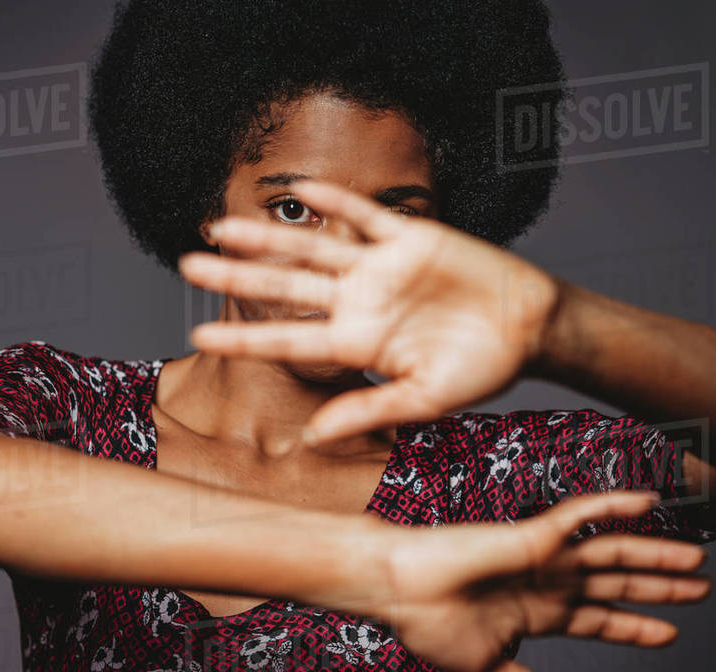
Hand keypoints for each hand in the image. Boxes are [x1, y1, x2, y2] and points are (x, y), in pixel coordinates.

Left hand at [177, 178, 560, 444]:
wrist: (529, 328)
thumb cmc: (478, 370)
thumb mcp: (423, 399)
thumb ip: (368, 411)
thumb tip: (313, 439)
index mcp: (356, 343)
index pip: (289, 338)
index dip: (245, 334)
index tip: (200, 333)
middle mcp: (358, 302)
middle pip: (285, 285)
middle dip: (237, 275)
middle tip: (186, 264)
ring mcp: (380, 268)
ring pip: (313, 248)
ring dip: (268, 235)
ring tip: (221, 225)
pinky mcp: (411, 238)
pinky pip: (368, 215)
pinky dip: (338, 202)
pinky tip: (302, 188)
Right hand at [367, 490, 708, 671]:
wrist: (396, 590)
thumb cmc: (426, 623)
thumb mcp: (482, 668)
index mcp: (537, 613)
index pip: (600, 620)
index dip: (636, 627)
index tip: (671, 633)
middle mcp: (547, 582)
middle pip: (617, 584)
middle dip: (661, 588)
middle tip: (703, 587)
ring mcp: (544, 557)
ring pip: (613, 552)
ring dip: (656, 555)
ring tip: (698, 558)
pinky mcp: (533, 535)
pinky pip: (582, 516)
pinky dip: (615, 506)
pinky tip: (649, 501)